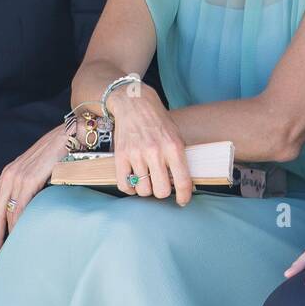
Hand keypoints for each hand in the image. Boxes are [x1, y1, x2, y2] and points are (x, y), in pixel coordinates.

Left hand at [0, 125, 61, 258]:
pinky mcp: (28, 181)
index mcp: (8, 173)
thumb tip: (29, 201)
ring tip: (5, 249)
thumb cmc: (55, 152)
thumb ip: (27, 183)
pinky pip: (19, 207)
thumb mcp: (35, 169)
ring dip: (4, 234)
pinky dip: (18, 223)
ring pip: (5, 212)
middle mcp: (9, 175)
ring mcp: (17, 178)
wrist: (66, 136)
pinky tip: (19, 234)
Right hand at [109, 83, 192, 205]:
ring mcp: (136, 154)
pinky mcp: (120, 156)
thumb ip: (179, 159)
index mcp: (173, 147)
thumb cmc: (158, 122)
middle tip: (161, 185)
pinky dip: (130, 189)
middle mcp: (155, 151)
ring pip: (143, 190)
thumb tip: (183, 185)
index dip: (184, 196)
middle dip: (162, 193)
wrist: (135, 104)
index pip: (182, 181)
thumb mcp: (176, 136)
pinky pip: (124, 185)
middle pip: (160, 191)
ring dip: (146, 189)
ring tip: (147, 179)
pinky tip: (134, 181)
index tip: (182, 201)